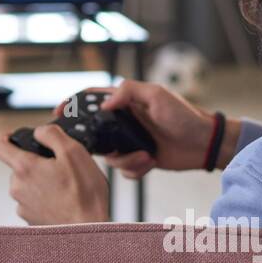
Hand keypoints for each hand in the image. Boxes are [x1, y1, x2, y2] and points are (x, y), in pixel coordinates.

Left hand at [0, 125, 109, 224]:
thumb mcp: (74, 152)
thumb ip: (52, 134)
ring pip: (27, 183)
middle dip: (35, 162)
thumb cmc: (84, 195)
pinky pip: (32, 200)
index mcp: (24, 168)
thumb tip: (40, 131)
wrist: (89, 230)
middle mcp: (17, 188)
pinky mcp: (30, 219)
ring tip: (64, 186)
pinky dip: (44, 197)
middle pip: (18, 165)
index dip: (6, 137)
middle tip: (59, 167)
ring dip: (41, 180)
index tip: (15, 137)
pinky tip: (62, 200)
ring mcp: (22, 206)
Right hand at [55, 81, 240, 178]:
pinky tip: (150, 162)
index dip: (71, 104)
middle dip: (96, 144)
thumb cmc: (183, 114)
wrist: (204, 143)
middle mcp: (122, 123)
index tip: (58, 113)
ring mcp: (129, 142)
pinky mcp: (138, 160)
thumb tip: (104, 104)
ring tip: (145, 155)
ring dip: (124, 159)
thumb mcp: (156, 94)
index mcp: (124, 102)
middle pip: (94, 133)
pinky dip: (134, 169)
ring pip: (109, 156)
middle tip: (107, 148)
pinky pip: (123, 170)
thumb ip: (128, 92)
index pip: (90, 100)